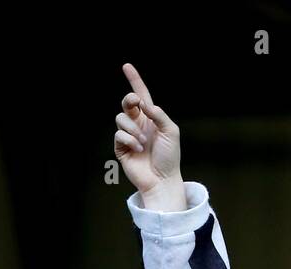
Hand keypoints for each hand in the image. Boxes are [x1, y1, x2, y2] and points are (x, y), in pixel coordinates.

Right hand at [115, 63, 185, 210]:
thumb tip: (144, 103)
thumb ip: (159, 114)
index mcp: (151, 118)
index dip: (134, 80)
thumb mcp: (171, 131)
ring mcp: (128, 135)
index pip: (141, 95)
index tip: (127, 66)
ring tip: (144, 143)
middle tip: (136, 104)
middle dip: (129, 100)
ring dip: (134, 129)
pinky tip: (138, 150)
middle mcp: (138, 124)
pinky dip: (130, 141)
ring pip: (121, 119)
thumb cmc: (170, 157)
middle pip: (127, 103)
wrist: (163, 179)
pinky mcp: (120, 147)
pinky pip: (119, 134)